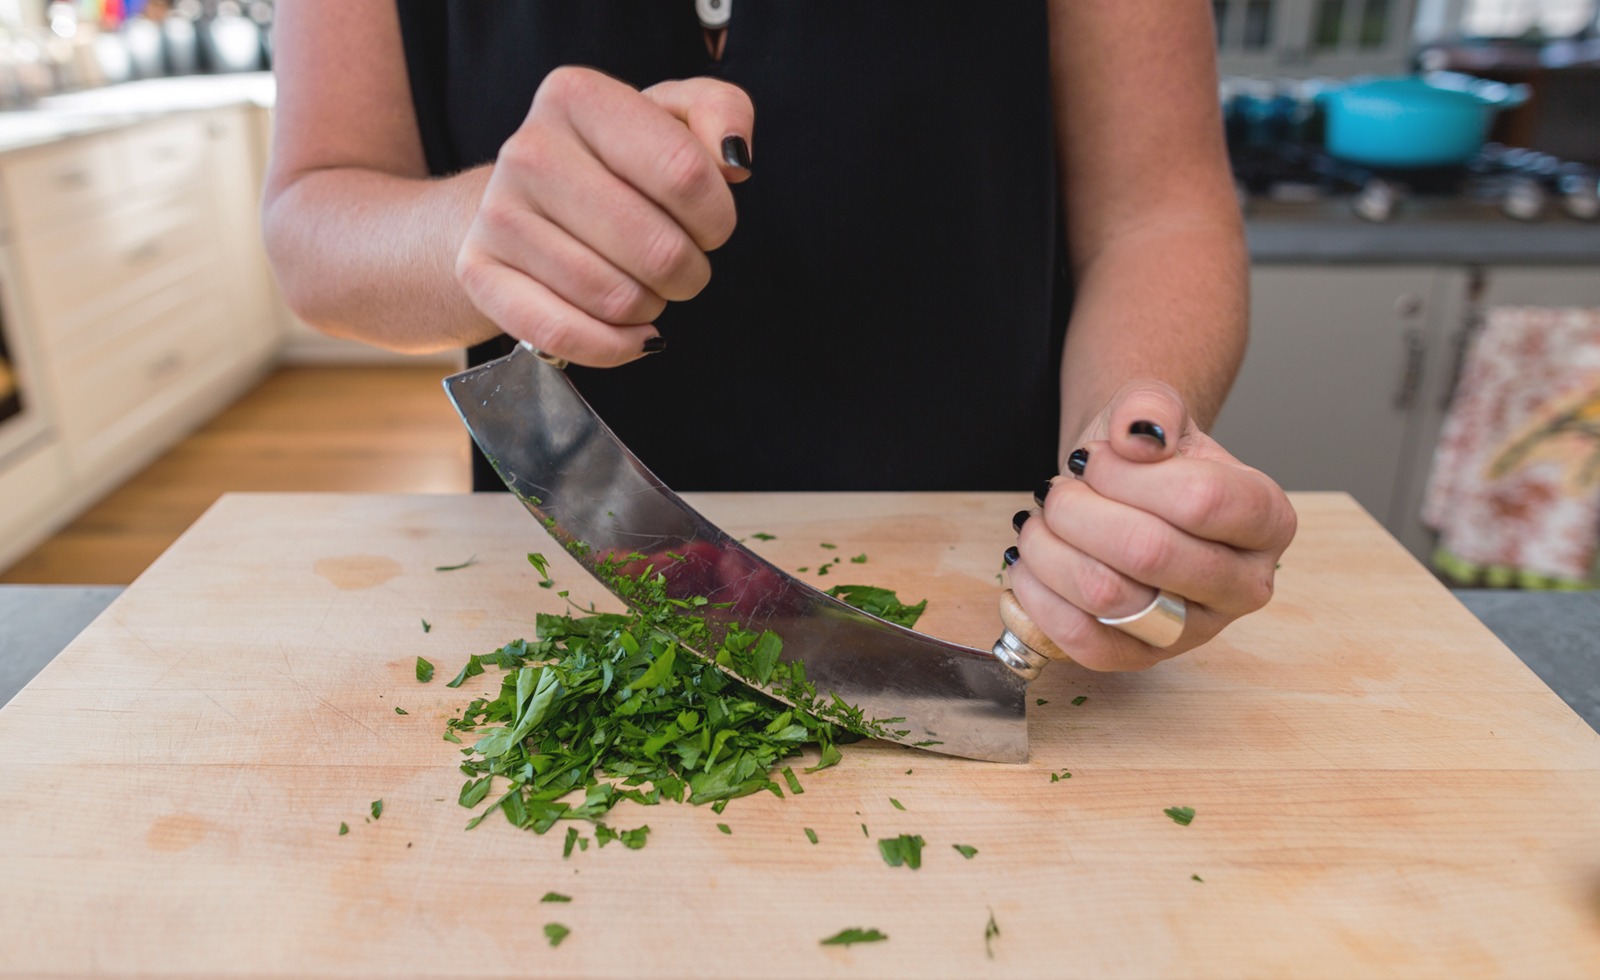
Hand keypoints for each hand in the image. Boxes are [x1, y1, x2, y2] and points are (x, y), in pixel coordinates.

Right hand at [455, 67, 753, 366]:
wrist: (524, 199)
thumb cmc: (618, 161)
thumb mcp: (675, 117)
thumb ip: (722, 112)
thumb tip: (733, 159)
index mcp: (577, 96)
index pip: (685, 174)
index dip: (717, 217)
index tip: (709, 223)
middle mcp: (528, 150)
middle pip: (658, 248)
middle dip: (689, 271)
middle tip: (680, 263)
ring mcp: (498, 215)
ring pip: (617, 299)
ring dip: (651, 306)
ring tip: (644, 285)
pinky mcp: (480, 273)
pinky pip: (563, 334)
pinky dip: (614, 346)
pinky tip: (631, 334)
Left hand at [1006, 381, 1296, 669]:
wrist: (1123, 493)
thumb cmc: (1145, 456)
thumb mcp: (1151, 411)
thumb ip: (1150, 408)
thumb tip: (1139, 436)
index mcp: (1267, 520)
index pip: (1200, 500)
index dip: (1127, 476)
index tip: (1095, 460)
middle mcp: (1244, 586)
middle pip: (1149, 552)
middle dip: (1079, 512)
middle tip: (1059, 491)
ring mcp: (1196, 632)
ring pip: (1108, 596)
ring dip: (1051, 549)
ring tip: (1043, 521)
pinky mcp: (1142, 659)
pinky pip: (1082, 641)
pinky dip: (1039, 596)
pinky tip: (1030, 562)